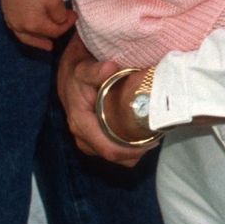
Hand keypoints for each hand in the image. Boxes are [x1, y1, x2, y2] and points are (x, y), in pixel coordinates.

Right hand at [0, 0, 73, 49]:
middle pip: (39, 37)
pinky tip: (27, 31)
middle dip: (51, 36)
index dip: (67, 25)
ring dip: (36, 41)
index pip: (55, 32)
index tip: (74, 15)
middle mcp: (19, 26)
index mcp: (33, 25)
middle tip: (56, 40)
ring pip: (25, 36)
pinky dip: (25, 33)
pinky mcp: (6, 12)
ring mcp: (10, 20)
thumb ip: (60, 16)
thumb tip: (62, 21)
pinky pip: (16, 29)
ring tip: (44, 45)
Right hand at [57, 35, 157, 165]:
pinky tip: (138, 137)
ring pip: (112, 153)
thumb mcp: (84, 70)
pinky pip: (109, 147)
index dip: (130, 152)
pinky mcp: (91, 137)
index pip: (108, 148)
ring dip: (130, 150)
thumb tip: (110, 68)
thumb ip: (96, 71)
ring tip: (150, 138)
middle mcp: (82, 136)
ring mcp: (86, 139)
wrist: (69, 74)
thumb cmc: (78, 74)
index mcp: (82, 124)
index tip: (151, 142)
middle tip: (156, 138)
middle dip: (134, 152)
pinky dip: (124, 146)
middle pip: (112, 155)